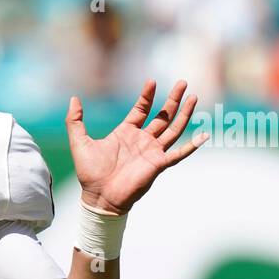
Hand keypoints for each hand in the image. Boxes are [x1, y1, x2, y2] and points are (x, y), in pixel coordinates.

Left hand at [65, 79, 208, 214]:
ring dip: (184, 114)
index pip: (141, 109)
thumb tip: (73, 98)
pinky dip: (192, 146)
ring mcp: (152, 152)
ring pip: (173, 129)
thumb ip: (75, 120)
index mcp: (126, 132)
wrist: (98, 197)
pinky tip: (205, 135)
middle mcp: (142, 140)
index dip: (147, 96)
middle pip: (162, 116)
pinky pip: (179, 154)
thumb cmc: (89, 173)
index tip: (152, 81)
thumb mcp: (79, 142)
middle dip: (173, 99)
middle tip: (183, 82)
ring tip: (193, 97)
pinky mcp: (158, 164)